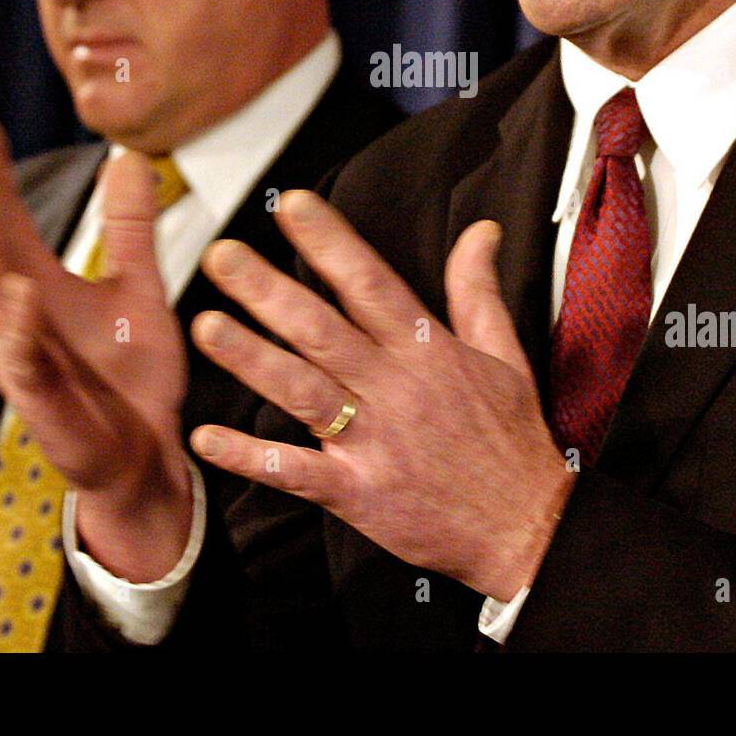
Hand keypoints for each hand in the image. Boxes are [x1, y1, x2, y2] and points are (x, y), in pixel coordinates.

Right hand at [0, 106, 191, 579]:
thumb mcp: (139, 288)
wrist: (144, 453)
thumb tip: (126, 159)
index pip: (4, 216)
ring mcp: (24, 356)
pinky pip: (24, 361)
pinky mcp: (41, 399)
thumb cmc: (130, 375)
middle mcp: (21, 315)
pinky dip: (19, 329)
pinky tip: (18, 291)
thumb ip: (130, 228)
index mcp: (39, 284)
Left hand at [190, 190, 574, 601]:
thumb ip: (478, 290)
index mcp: (427, 352)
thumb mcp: (506, 354)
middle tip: (224, 255)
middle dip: (270, 290)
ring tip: (207, 326)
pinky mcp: (358, 492)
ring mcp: (373, 442)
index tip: (295, 206)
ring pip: (303, 391)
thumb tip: (481, 231)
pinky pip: (296, 472)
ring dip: (253, 359)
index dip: (332, 243)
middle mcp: (395, 389)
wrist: (527, 529)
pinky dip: (252, 457)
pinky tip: (210, 439)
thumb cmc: (510, 442)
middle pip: (323, 330)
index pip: (372, 283)